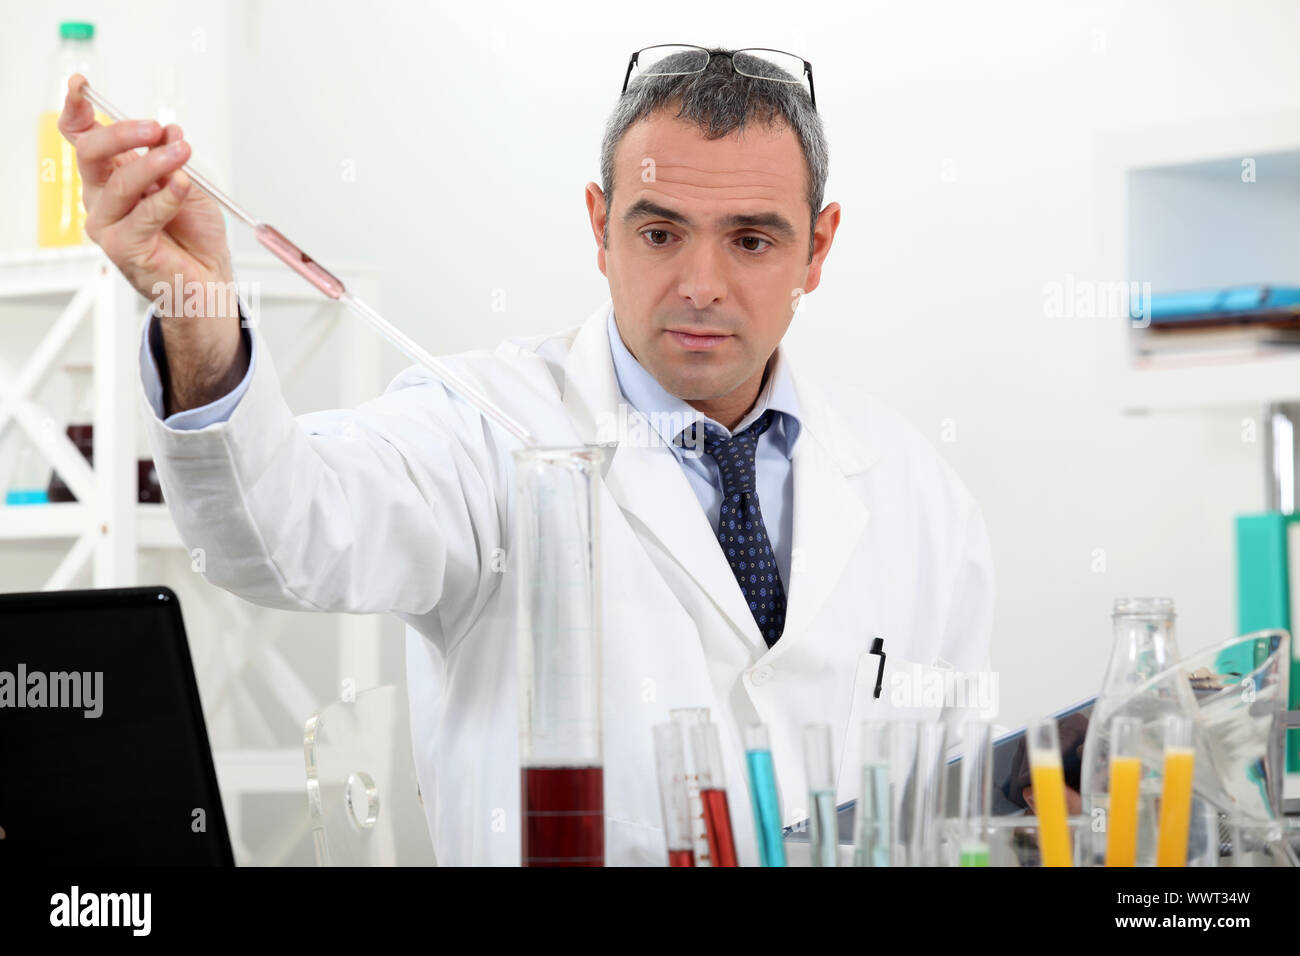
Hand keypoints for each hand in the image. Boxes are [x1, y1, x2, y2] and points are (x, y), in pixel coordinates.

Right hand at [59, 73, 234, 319]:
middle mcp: (103, 197)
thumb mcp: (189, 185)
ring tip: (182, 155)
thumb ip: (175, 158)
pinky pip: (142, 216)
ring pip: (120, 182)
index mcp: (114, 175)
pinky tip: (182, 187)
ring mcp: (108, 224)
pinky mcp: (122, 248)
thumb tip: (170, 132)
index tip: (82, 86)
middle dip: (123, 133)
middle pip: (91, 152)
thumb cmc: (195, 235)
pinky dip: (166, 197)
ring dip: (155, 164)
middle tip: (157, 130)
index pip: (82, 136)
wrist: (209, 280)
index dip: (78, 109)